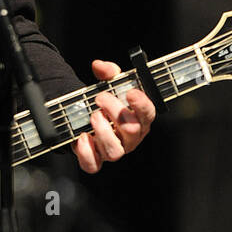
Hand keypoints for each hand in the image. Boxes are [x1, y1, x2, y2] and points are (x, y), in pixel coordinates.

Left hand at [73, 59, 155, 174]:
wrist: (89, 116)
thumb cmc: (107, 103)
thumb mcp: (110, 84)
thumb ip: (108, 72)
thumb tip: (100, 66)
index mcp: (140, 119)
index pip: (149, 114)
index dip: (141, 104)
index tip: (130, 92)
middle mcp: (131, 137)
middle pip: (132, 130)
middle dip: (116, 111)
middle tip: (101, 97)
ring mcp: (114, 150)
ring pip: (115, 151)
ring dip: (103, 132)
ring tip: (93, 115)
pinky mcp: (97, 159)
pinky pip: (93, 165)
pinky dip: (86, 153)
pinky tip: (82, 137)